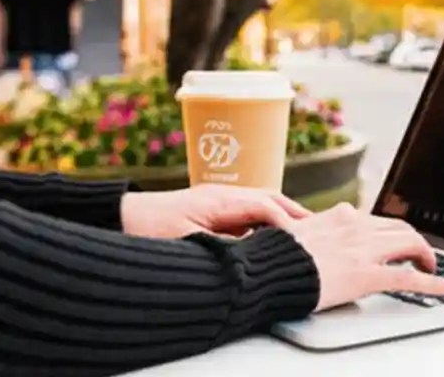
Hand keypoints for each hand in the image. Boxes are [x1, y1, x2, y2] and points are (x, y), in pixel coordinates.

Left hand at [121, 184, 311, 238]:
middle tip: (321, 228)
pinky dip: (268, 218)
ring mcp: (219, 198)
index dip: (286, 222)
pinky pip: (249, 209)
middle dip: (295, 213)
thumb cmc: (148, 230)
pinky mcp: (213, 207)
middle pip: (269, 198)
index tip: (302, 240)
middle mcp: (223, 194)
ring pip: (261, 202)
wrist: (122, 216)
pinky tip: (275, 231)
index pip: (264, 206)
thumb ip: (221, 245)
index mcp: (219, 200)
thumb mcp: (185, 242)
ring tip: (306, 229)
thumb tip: (252, 249)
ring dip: (284, 214)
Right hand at [283, 203, 443, 310]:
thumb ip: (315, 232)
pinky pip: (409, 278)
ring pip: (411, 245)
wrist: (267, 271)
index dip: (392, 232)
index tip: (397, 241)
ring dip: (426, 256)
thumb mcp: (296, 233)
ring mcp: (365, 250)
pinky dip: (433, 283)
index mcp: (342, 215)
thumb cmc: (273, 257)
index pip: (377, 220)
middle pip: (401, 228)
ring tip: (431, 269)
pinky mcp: (368, 275)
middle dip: (415, 242)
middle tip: (420, 256)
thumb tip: (313, 236)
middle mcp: (358, 226)